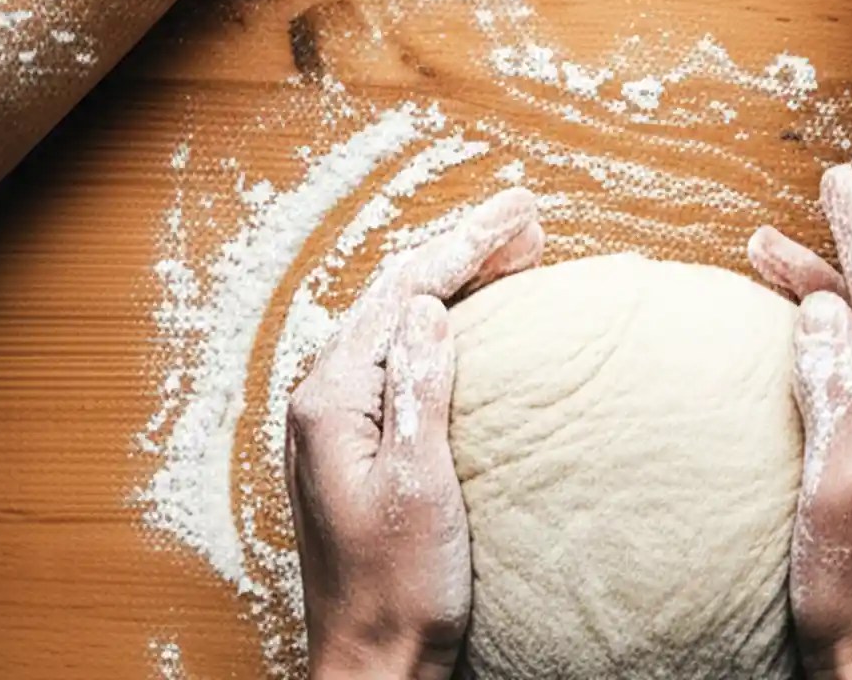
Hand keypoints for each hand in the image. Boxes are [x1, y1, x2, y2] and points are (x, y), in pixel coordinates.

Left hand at [286, 189, 544, 679]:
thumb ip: (419, 391)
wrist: (374, 659)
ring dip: (454, 280)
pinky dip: (443, 324)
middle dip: (462, 249)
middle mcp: (325, 400)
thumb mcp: (419, 487)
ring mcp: (340, 421)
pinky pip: (401, 359)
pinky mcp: (360, 443)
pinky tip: (470, 318)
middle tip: (525, 216)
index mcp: (332, 401)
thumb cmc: (398, 587)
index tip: (520, 215)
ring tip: (511, 250)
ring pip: (398, 322)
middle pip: (396, 296)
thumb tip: (426, 307)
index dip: (464, 247)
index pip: (403, 294)